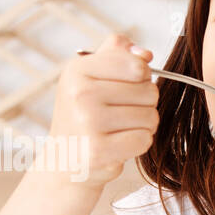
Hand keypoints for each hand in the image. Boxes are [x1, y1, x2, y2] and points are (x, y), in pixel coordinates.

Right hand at [44, 33, 157, 186]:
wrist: (64, 161)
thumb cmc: (84, 115)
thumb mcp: (91, 77)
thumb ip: (118, 56)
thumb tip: (144, 53)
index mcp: (78, 70)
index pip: (138, 66)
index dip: (141, 79)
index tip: (124, 88)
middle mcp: (81, 93)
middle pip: (149, 92)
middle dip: (143, 105)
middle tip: (120, 114)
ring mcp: (88, 122)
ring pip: (150, 117)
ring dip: (142, 126)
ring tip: (119, 130)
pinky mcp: (99, 150)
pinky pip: (144, 139)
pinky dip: (138, 144)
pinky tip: (119, 145)